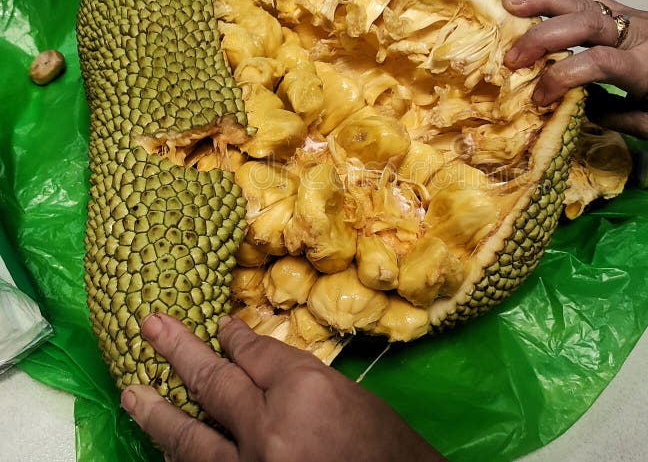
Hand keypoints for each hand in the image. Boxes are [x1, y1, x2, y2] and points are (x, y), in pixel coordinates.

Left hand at [121, 313, 444, 461]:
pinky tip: (168, 447)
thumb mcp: (349, 399)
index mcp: (306, 392)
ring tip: (132, 393)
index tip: (219, 327)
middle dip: (180, 352)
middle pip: (213, 383)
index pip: (255, 354)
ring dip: (158, 413)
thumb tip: (255, 365)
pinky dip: (185, 457)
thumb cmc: (388, 449)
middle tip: (150, 326)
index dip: (233, 337)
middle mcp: (269, 429)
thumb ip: (297, 380)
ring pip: (190, 438)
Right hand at [502, 0, 647, 139]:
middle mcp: (638, 36)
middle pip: (585, 23)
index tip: (539, 99)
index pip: (598, 63)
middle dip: (543, 38)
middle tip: (510, 58)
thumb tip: (576, 107)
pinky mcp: (629, 12)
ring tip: (507, 5)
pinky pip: (591, 0)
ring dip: (543, 2)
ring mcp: (633, 18)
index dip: (562, 78)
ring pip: (585, 1)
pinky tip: (534, 4)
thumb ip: (616, 117)